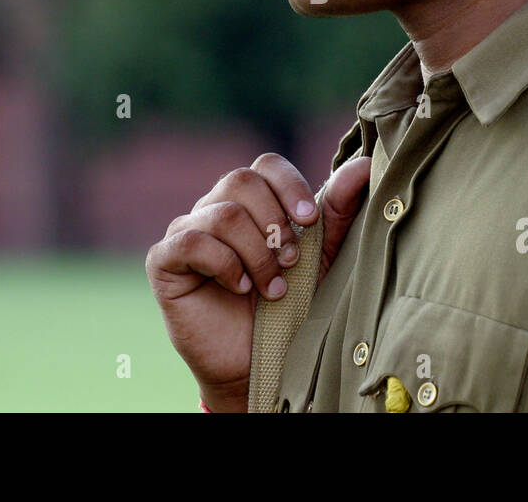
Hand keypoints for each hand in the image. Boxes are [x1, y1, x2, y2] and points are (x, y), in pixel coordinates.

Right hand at [146, 153, 370, 411]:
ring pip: (223, 215)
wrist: (260, 362)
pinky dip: (224, 265)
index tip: (309, 219)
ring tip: (273, 288)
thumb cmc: (291, 307)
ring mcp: (187, 231)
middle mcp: (215, 208)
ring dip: (257, 254)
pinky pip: (191, 241)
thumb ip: (338, 212)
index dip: (290, 185)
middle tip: (292, 260)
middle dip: (274, 222)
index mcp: (253, 201)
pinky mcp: (164, 260)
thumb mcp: (322, 258)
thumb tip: (363, 166)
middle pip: (241, 180)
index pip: (266, 164)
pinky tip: (240, 288)